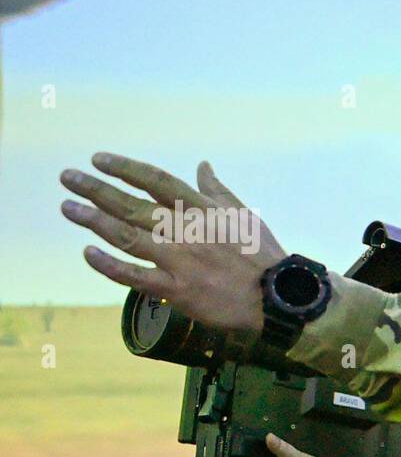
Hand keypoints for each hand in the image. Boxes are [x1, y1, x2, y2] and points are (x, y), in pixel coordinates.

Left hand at [59, 152, 288, 333]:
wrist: (276, 297)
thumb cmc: (263, 255)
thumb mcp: (244, 215)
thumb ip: (217, 190)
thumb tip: (202, 165)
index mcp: (203, 210)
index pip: (157, 181)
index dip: (125, 169)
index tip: (98, 160)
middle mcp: (186, 230)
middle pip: (133, 206)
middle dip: (97, 190)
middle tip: (68, 178)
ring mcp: (180, 260)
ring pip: (128, 237)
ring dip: (95, 222)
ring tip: (69, 209)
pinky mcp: (177, 289)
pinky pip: (135, 276)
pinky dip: (110, 265)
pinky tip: (89, 254)